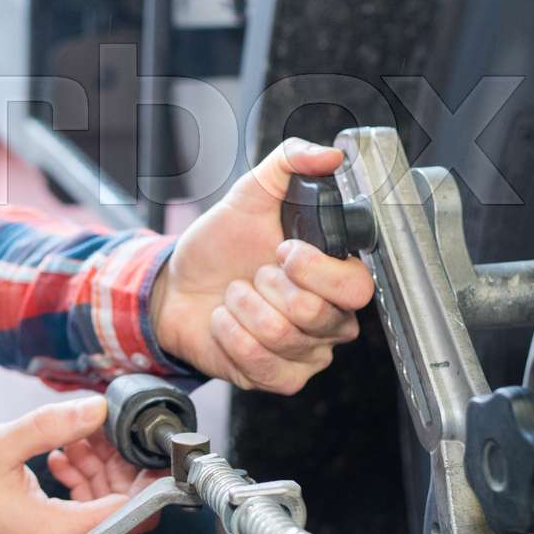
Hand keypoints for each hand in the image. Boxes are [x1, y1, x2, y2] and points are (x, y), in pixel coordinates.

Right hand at [0, 396, 156, 533]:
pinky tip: (59, 461)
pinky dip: (76, 491)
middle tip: (101, 432)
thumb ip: (52, 425)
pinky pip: (76, 523)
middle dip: (116, 467)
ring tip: (73, 441)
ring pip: (97, 515)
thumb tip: (95, 408)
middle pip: (118, 512)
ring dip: (95, 475)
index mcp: (59, 532)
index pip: (133, 512)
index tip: (145, 448)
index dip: (146, 476)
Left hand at [152, 138, 375, 394]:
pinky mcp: (277, 378)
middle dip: (268, 286)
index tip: (283, 248)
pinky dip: (230, 335)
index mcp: (333, 278)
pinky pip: (261, 364)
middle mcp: (328, 320)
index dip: (315, 269)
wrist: (176, 287)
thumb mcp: (250, 194)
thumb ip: (290, 163)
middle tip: (252, 274)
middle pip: (317, 314)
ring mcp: (305, 353)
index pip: (357, 286)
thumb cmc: (220, 247)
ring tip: (235, 294)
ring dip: (242, 307)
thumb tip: (330, 154)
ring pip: (283, 337)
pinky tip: (224, 321)